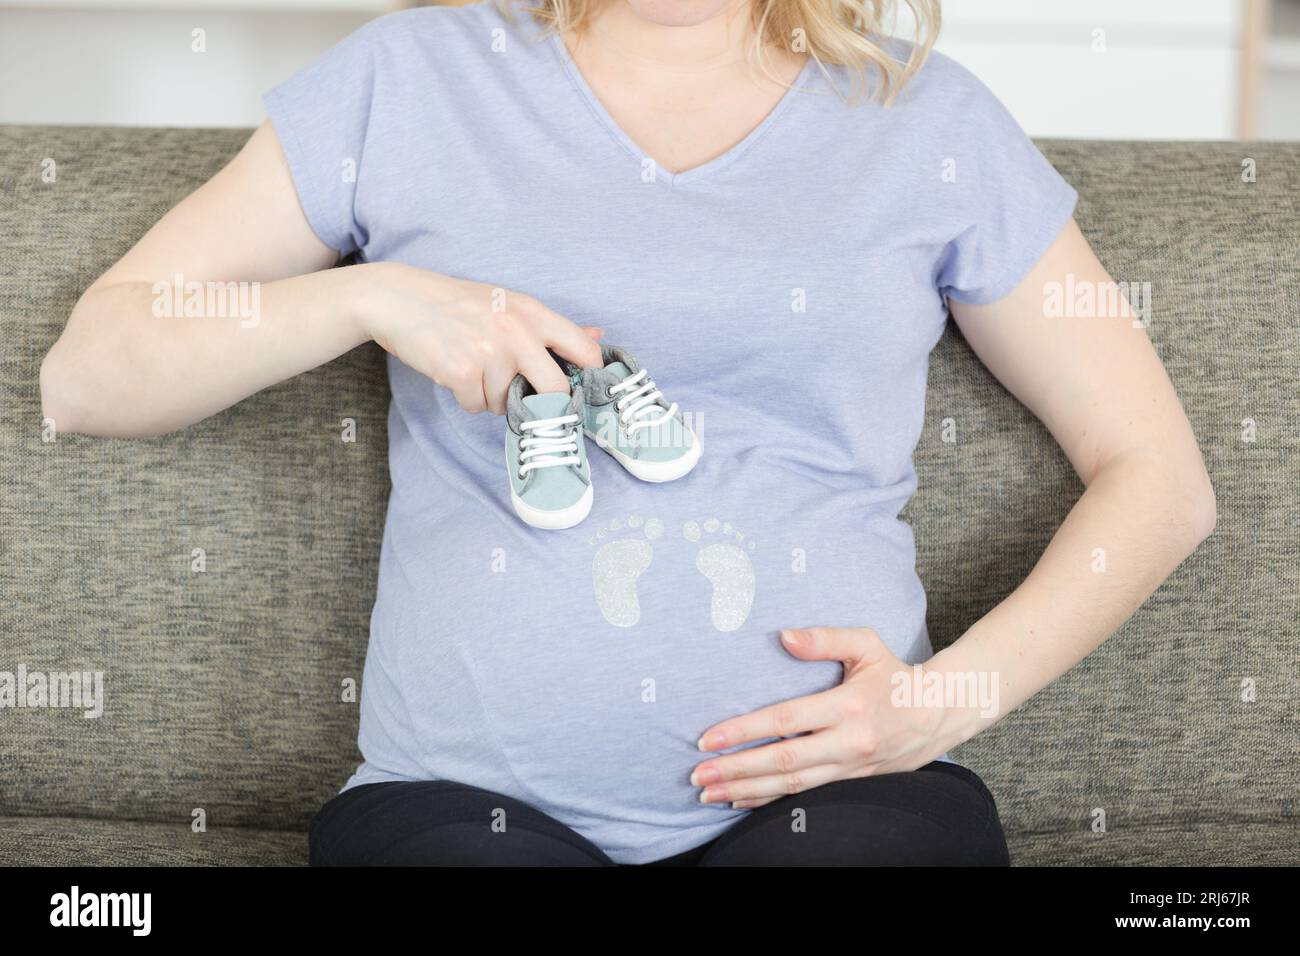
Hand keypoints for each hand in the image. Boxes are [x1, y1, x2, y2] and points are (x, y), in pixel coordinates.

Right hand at [355, 262, 602, 413]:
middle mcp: (516, 332)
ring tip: (473, 368)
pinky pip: (477, 406)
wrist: (401, 300)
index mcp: (533, 313)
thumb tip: (597, 336)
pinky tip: (456, 373)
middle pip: (555, 389)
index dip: (589, 376)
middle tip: (527, 398)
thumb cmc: (459, 305)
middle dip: (544, 402)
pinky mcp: (462, 373)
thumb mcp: (509, 305)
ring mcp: (490, 354)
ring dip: (492, 396)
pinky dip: (467, 398)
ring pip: (507, 402)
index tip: (583, 390)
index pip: (582, 350)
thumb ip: (553, 327)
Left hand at [690, 627, 952, 808]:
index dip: (744, 731)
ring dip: (747, 790)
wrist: (940, 713)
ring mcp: (850, 767)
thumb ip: (825, 638)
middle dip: (736, 769)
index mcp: (847, 706)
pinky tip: (742, 800)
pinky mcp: (851, 781)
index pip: (786, 721)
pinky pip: (805, 794)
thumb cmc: (895, 674)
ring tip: (709, 794)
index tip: (708, 739)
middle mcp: (847, 742)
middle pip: (783, 761)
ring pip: (792, 785)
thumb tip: (783, 637)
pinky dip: (771, 800)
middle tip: (697, 775)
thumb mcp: (867, 644)